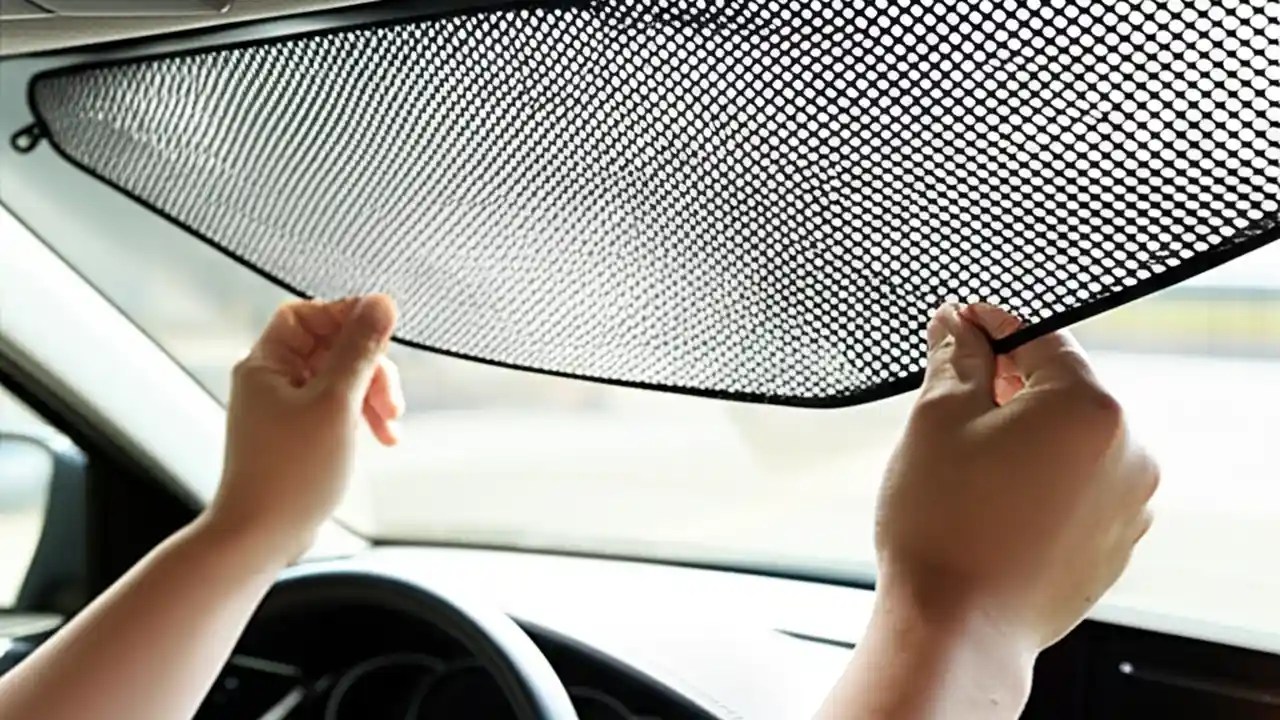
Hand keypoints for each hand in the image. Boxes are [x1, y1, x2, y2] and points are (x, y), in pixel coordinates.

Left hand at [208, 294, 403, 563]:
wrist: (261, 536)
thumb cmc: (291, 472)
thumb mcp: (336, 403)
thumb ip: (360, 350)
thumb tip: (381, 303)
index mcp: (267, 363)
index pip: (309, 314)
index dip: (347, 317)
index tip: (384, 333)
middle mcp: (271, 380)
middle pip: (332, 347)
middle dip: (370, 368)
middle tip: (391, 401)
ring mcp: (284, 408)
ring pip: (340, 378)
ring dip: (372, 395)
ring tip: (391, 426)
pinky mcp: (298, 433)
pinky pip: (337, 406)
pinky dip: (361, 416)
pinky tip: (382, 437)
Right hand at [875, 302, 1157, 651]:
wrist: (956, 630)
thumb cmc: (944, 526)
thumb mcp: (937, 419)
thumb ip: (957, 358)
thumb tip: (958, 324)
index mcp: (1091, 409)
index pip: (1041, 337)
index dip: (989, 325)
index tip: (955, 323)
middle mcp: (1130, 454)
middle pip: (1062, 390)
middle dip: (1006, 384)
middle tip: (948, 391)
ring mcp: (1128, 505)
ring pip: (1070, 442)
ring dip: (1023, 433)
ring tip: (965, 457)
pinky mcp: (1113, 545)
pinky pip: (1077, 489)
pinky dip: (1039, 479)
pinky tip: (990, 498)